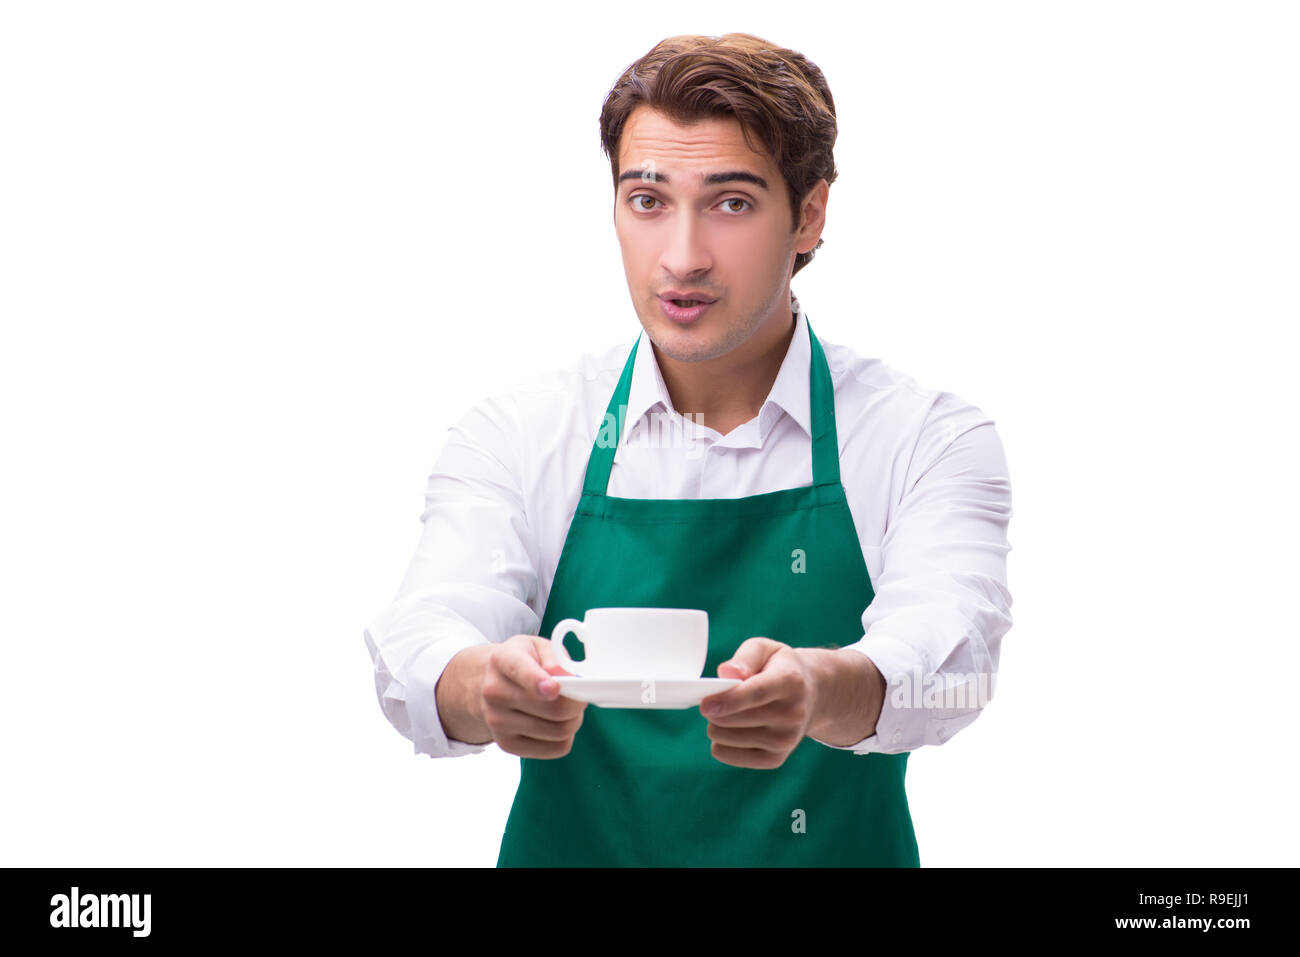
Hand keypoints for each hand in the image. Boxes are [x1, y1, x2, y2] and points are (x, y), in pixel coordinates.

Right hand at [480, 634, 587, 758]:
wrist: (493, 683)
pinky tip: (557, 724)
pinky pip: (555, 748)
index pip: (521, 671)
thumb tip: (563, 675)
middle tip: (579, 696)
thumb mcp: (538, 646)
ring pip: (558, 731)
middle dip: (577, 703)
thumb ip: (554, 656)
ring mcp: (496, 721)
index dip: (539, 682)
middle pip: (553, 708)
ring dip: (573, 720)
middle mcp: (493, 692)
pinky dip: (565, 738)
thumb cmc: (524, 662)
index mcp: (502, 660)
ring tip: (568, 709)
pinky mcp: (506, 744)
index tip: (554, 689)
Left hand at [700, 637, 816, 769]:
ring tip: (728, 712)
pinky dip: (721, 742)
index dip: (728, 700)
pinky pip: (726, 755)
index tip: (705, 704)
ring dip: (716, 725)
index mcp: (790, 681)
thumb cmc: (779, 668)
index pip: (756, 693)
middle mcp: (792, 714)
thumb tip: (726, 673)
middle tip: (714, 699)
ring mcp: (786, 740)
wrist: (812, 695)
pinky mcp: (775, 759)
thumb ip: (745, 657)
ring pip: (726, 738)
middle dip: (714, 709)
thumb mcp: (766, 649)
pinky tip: (732, 729)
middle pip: (736, 719)